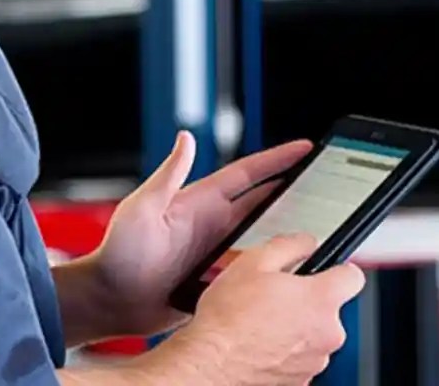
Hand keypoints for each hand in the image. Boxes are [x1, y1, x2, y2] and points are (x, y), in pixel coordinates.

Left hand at [80, 132, 311, 336]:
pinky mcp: (217, 282)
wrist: (109, 300)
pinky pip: (254, 274)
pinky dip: (275, 272)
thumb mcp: (141, 208)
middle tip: (329, 185)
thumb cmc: (117, 253)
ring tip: (325, 231)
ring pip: (265, 240)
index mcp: (198, 204)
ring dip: (291, 235)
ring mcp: (216, 254)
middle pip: (264, 205)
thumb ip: (167, 176)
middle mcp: (211, 226)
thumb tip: (186, 137)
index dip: (277, 161)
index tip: (306, 149)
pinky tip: (297, 276)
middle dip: (297, 193)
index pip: (246, 176)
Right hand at [176, 233, 365, 384]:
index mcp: (321, 299)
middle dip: (306, 302)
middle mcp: (327, 332)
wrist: (214, 362)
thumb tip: (305, 243)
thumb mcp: (252, 262)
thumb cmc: (229, 317)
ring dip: (295, 328)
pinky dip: (284, 350)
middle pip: (329, 308)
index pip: (353, 277)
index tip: (324, 271)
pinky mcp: (301, 380)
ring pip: (314, 335)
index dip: (337, 270)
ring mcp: (316, 360)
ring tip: (260, 323)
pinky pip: (300, 358)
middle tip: (273, 297)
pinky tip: (259, 343)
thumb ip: (288, 246)